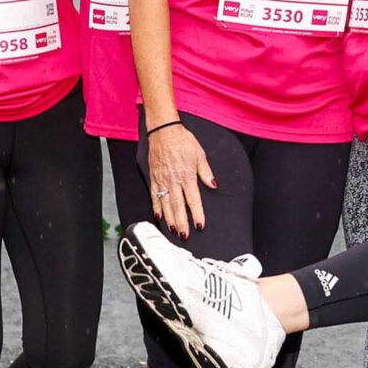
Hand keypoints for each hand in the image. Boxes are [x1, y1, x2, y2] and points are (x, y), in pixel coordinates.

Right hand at [145, 122, 216, 236]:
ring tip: (173, 230)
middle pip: (179, 206)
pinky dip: (156, 207)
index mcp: (187, 176)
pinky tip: (159, 217)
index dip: (197, 214)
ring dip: (170, 219)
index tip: (200, 225)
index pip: (193, 200)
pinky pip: (154, 196)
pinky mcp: (154, 178)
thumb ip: (206, 172)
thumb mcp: (200, 154)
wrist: (164, 132)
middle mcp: (174, 181)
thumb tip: (213, 185)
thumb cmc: (183, 141)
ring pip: (166, 204)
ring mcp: (162, 180)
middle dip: (182, 222)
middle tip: (185, 236)